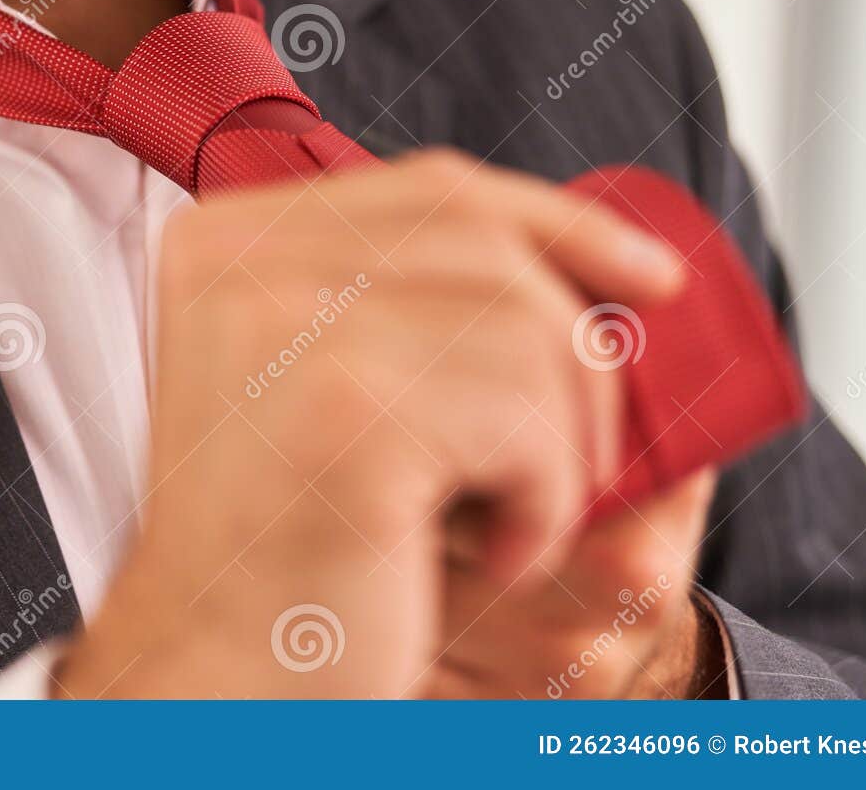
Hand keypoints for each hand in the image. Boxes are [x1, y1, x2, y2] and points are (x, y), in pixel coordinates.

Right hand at [55, 148, 683, 697]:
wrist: (215, 677)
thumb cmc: (287, 545)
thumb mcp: (324, 388)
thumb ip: (405, 303)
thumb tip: (600, 263)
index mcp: (230, 241)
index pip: (432, 188)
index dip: (560, 224)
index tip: (650, 277)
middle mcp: (242, 258)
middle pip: (492, 243)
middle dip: (577, 347)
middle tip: (573, 455)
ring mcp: (288, 323)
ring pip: (531, 326)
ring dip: (560, 445)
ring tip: (499, 521)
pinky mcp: (350, 408)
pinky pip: (532, 418)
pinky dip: (545, 503)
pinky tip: (484, 553)